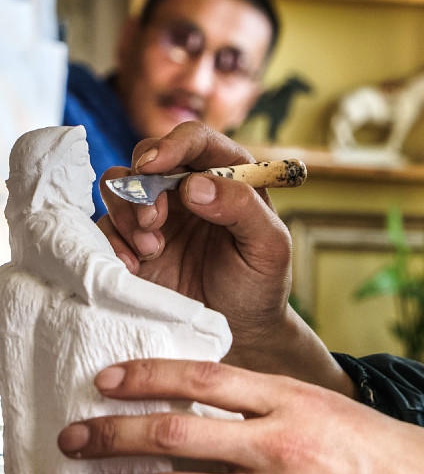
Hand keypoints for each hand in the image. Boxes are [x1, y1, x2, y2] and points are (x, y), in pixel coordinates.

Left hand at [58, 359, 423, 473]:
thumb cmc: (386, 451)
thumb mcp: (331, 408)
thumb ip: (275, 404)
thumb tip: (217, 398)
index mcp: (294, 399)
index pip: (206, 377)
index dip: (151, 375)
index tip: (110, 377)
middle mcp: (280, 443)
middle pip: (180, 434)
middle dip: (117, 434)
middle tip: (74, 434)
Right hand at [100, 122, 350, 392]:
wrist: (238, 333)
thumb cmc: (260, 283)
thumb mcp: (269, 246)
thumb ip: (242, 208)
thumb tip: (194, 184)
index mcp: (226, 175)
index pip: (196, 140)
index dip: (173, 144)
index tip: (155, 165)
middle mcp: (187, 186)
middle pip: (149, 155)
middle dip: (144, 182)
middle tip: (154, 221)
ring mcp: (157, 214)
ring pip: (120, 183)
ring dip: (127, 211)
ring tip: (150, 250)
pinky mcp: (131, 243)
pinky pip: (104, 225)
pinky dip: (111, 241)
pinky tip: (133, 266)